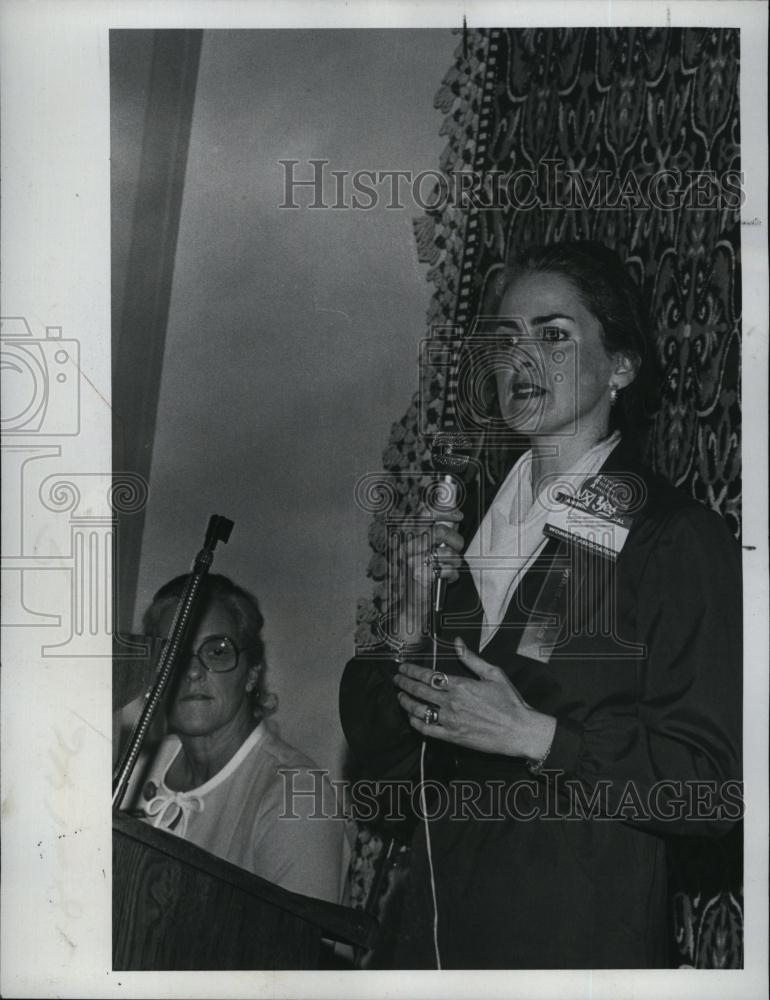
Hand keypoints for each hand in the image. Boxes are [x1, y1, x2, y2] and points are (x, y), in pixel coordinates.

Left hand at [393, 637, 556, 759]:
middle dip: (404, 683)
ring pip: (419, 710)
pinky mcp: (452, 737)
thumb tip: (457, 642)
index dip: (412, 671)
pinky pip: (427, 729)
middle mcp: (452, 702)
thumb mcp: (493, 674)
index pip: (429, 675)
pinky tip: (411, 717)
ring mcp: (450, 720)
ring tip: (400, 696)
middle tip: (397, 679)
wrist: (519, 730)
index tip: (403, 668)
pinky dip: (415, 722)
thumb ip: (471, 658)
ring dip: (406, 702)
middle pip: (419, 691)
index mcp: (461, 685)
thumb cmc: (509, 702)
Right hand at [395, 507, 464, 636]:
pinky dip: (452, 575)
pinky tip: (447, 578)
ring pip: (446, 552)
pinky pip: (447, 569)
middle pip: (439, 531)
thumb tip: (453, 518)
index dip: (444, 511)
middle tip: (457, 548)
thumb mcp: (423, 551)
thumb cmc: (421, 575)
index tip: (459, 516)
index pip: (425, 514)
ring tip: (451, 566)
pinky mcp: (421, 575)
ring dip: (455, 561)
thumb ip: (435, 534)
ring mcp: (412, 560)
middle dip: (455, 540)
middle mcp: (407, 546)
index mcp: (407, 536)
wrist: (411, 604)